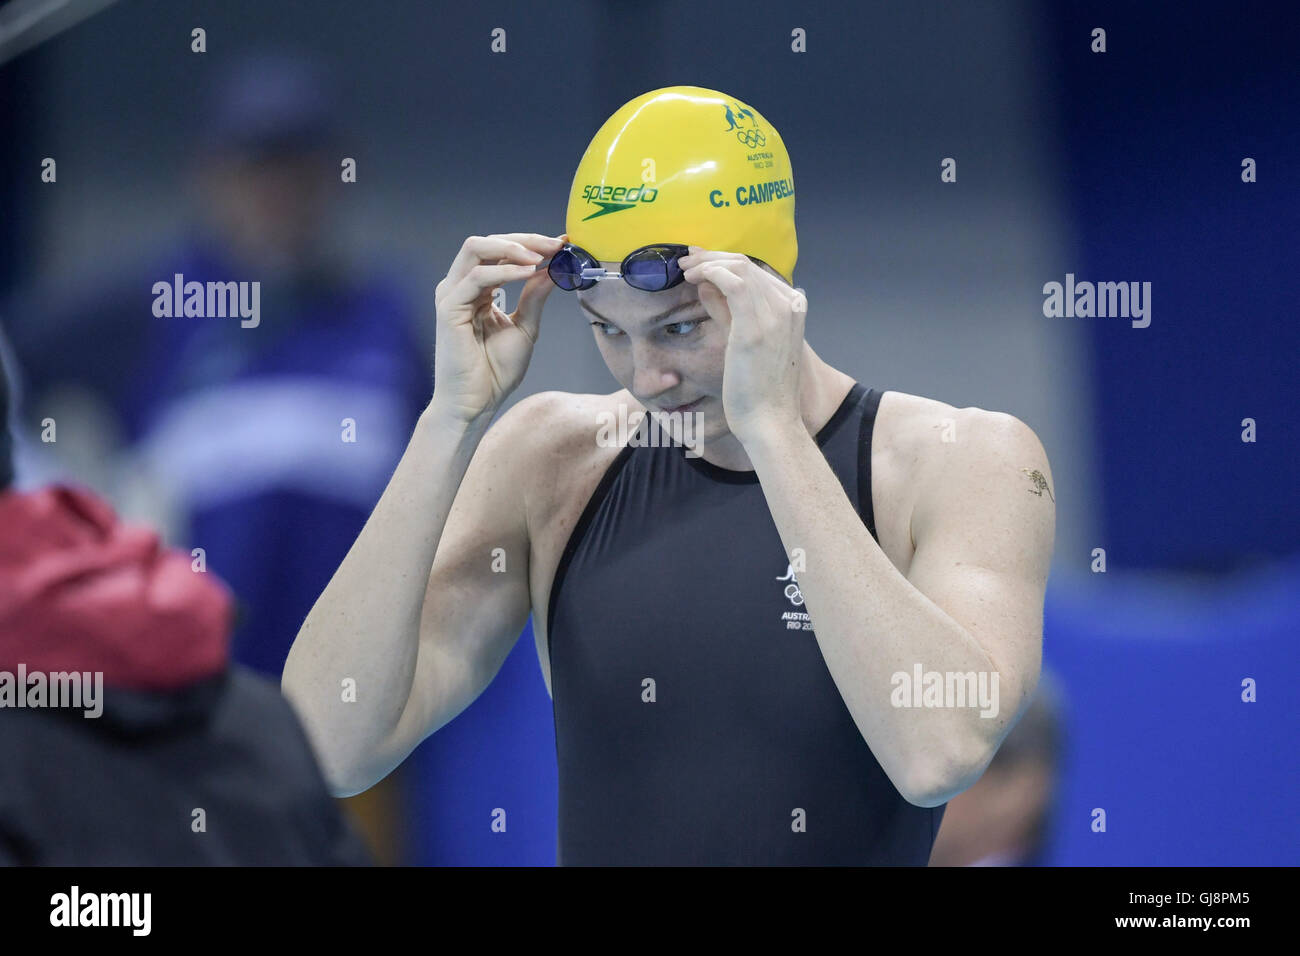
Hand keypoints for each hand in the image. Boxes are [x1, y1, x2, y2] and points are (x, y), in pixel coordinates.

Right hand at [431, 232, 565, 423]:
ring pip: (476, 248)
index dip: (531, 244)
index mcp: (477, 289)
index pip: (500, 252)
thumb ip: (535, 295)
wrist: (477, 402)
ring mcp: (452, 294)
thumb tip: (554, 268)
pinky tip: (529, 272)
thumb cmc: (495, 371)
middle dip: (524, 240)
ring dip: (513, 247)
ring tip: (542, 256)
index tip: (562, 244)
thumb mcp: (526, 326)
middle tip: (555, 245)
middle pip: (487, 242)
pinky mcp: (449, 307)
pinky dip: (505, 270)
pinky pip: (477, 277)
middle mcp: (460, 286)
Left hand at [680, 246, 807, 443]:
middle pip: (748, 264)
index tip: (700, 262)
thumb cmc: (757, 391)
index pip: (757, 271)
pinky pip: (732, 281)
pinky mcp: (756, 325)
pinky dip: (711, 272)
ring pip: (739, 267)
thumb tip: (708, 286)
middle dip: (713, 257)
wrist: (770, 421)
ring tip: (685, 269)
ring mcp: (776, 313)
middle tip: (686, 261)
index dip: (725, 261)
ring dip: (708, 262)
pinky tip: (695, 279)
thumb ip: (728, 312)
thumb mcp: (742, 343)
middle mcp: (789, 305)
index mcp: (793, 308)